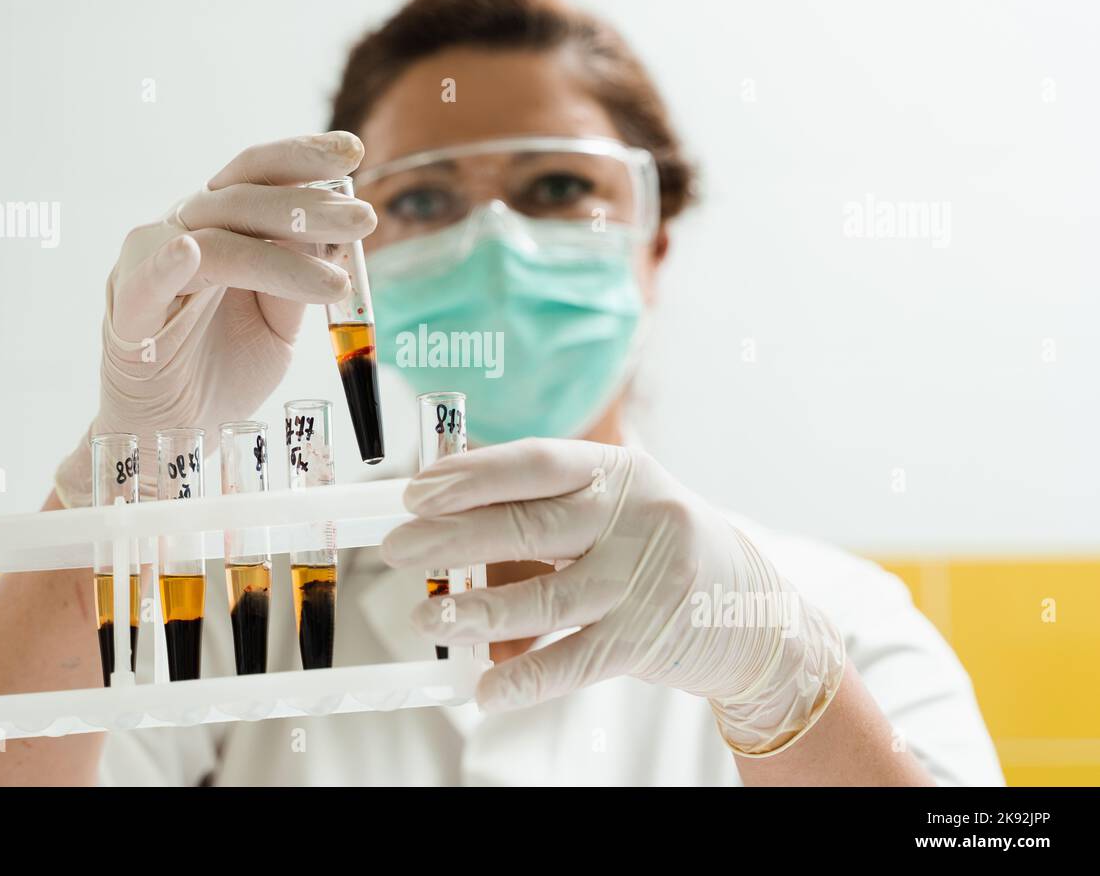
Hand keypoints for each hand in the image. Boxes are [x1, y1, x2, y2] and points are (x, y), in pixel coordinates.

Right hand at [56, 131, 375, 504]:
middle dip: (309, 204)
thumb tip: (338, 233)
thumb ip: (300, 278)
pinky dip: (165, 266)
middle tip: (365, 219)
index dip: (302, 156)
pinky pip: (144, 284)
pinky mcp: (128, 316)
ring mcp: (149, 269)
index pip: (258, 174)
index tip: (354, 152)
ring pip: (214, 241)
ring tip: (336, 283)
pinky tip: (190, 253)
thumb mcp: (280, 324)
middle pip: (242, 198)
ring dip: (279, 255)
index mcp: (218, 227)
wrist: (174, 438)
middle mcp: (181, 234)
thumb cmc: (221, 372)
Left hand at [382, 438, 845, 755]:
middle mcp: (635, 519)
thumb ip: (552, 505)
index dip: (470, 476)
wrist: (755, 612)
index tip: (417, 491)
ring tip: (426, 617)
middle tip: (397, 548)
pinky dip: (526, 678)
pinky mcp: (647, 640)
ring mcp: (643, 581)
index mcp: (622, 473)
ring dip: (475, 610)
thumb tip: (450, 516)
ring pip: (544, 598)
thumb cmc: (662, 547)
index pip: (536, 464)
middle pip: (528, 527)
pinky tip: (485, 689)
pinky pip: (574, 661)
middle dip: (450, 538)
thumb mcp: (622, 504)